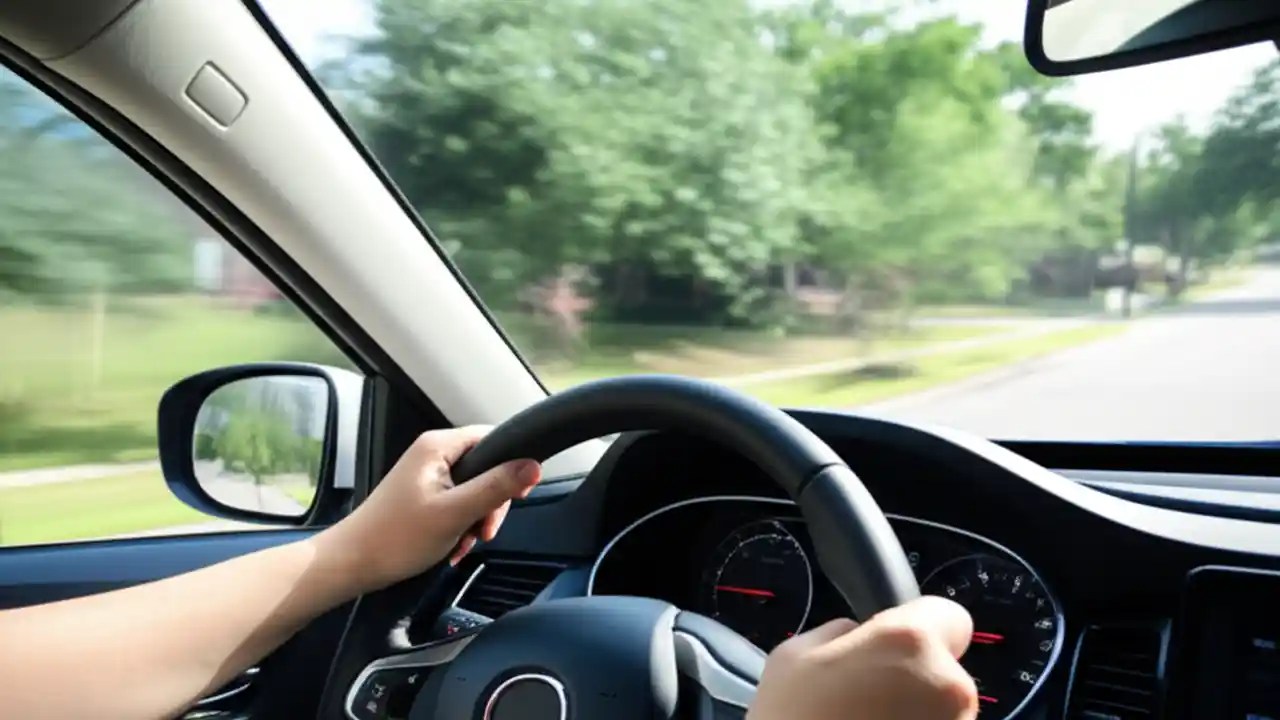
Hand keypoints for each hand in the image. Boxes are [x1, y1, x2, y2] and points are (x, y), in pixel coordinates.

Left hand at [324, 426, 540, 590]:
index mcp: (438, 446)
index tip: (517, 496)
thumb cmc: (396, 538)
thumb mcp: (455, 512)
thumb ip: (496, 487)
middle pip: (487, 467)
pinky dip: (463, 524)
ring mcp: (427, 474)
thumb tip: (533, 466)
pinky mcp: (423, 494)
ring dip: (477, 518)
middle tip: (484, 531)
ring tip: (465, 542)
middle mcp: (432, 454)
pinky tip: (455, 545)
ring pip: (474, 489)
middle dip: (492, 502)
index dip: (512, 466)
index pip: (493, 438)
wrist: (353, 563)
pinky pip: (458, 502)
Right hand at [747, 596, 977, 719]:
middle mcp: (948, 688)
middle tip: (864, 705)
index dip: (922, 631)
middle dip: (914, 684)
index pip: (950, 617)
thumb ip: (841, 635)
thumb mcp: (792, 658)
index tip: (894, 653)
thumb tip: (860, 637)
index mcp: (909, 644)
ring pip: (944, 714)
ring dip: (916, 719)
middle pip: (945, 672)